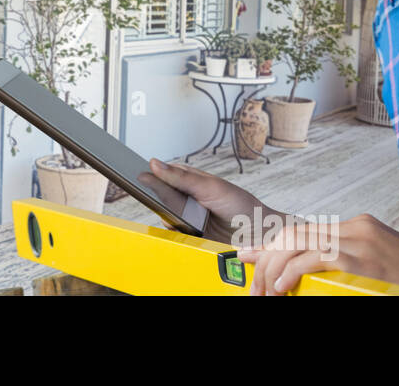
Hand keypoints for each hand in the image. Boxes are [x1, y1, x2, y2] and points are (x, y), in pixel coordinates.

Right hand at [143, 158, 281, 243]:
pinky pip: (173, 234)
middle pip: (161, 196)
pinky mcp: (190, 235)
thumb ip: (181, 178)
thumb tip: (155, 164)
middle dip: (158, 197)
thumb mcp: (210, 188)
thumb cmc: (241, 205)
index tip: (138, 176)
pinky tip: (181, 230)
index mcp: (190, 180)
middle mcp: (187, 198)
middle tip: (159, 197)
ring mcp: (188, 217)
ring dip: (168, 217)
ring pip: (165, 216)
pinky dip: (175, 232)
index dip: (151, 175)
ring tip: (181, 216)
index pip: (163, 174)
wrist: (260, 234)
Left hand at [236, 213, 398, 295]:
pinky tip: (283, 286)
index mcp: (356, 225)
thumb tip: (310, 270)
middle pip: (293, 232)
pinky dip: (292, 271)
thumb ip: (346, 259)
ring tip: (264, 289)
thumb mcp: (377, 263)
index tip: (247, 254)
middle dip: (264, 256)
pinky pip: (314, 258)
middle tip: (249, 279)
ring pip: (297, 242)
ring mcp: (358, 238)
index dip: (271, 243)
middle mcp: (354, 226)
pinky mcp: (360, 256)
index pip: (302, 229)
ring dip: (273, 267)